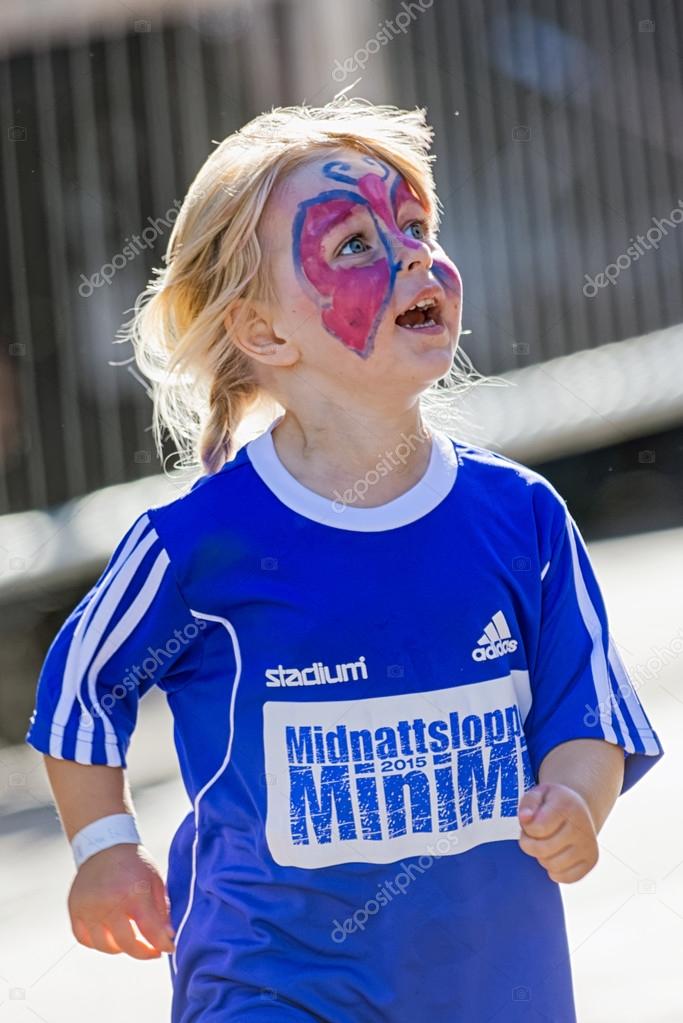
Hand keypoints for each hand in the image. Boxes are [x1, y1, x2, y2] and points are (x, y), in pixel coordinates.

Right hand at [68, 843, 175, 958]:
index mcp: (133, 893)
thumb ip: (162, 909)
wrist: (105, 844)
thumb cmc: (133, 862)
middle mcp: (108, 903)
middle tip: (151, 950)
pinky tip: (109, 934)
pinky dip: (98, 941)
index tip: (169, 949)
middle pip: (126, 945)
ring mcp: (89, 908)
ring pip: (104, 946)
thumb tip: (168, 937)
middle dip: (142, 952)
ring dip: (120, 947)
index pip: (150, 930)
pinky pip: (85, 939)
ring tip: (129, 937)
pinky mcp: (75, 910)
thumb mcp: (155, 879)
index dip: (162, 944)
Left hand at [517, 782, 598, 883]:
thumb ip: (528, 803)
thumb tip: (525, 818)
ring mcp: (589, 845)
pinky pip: (565, 878)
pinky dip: (554, 871)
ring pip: (552, 866)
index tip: (531, 822)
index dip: (526, 828)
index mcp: (568, 806)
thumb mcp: (538, 793)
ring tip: (545, 843)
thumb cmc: (553, 803)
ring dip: (542, 858)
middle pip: (542, 850)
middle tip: (534, 836)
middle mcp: (582, 827)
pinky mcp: (592, 861)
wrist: (579, 808)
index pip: (537, 829)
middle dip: (530, 845)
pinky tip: (555, 856)